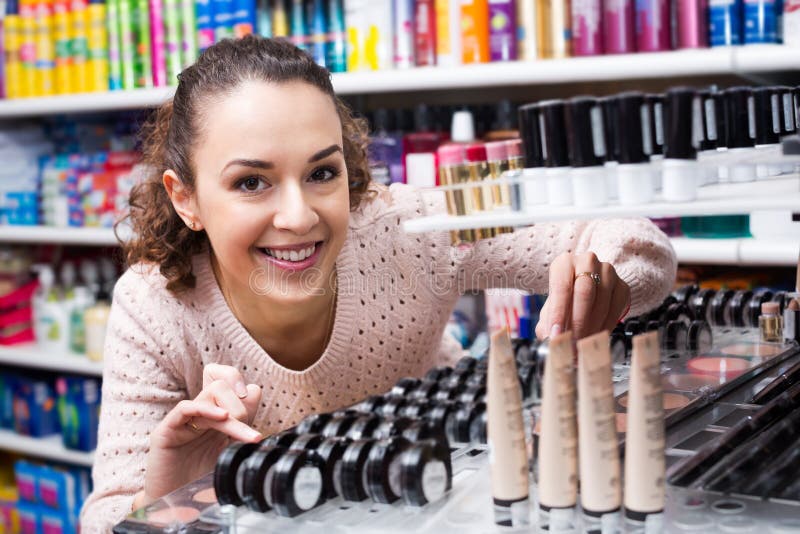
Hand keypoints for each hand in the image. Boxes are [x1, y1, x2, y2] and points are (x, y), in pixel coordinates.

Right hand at [138, 364, 261, 506]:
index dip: (242, 387)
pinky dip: (207, 409)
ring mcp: (182, 421)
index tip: (254, 403)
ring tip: (244, 435)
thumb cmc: (202, 479)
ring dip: (234, 412)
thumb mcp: (231, 448)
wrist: (177, 505)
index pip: (225, 379)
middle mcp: (198, 414)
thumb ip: (243, 422)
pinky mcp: (166, 431)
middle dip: (241, 406)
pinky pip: (186, 408)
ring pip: (210, 395)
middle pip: (221, 385)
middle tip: (249, 433)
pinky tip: (223, 418)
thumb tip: (254, 390)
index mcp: (213, 415)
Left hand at [535, 252, 629, 340]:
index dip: (558, 313)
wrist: (589, 286)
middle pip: (584, 293)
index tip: (556, 334)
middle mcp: (587, 262)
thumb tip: (548, 340)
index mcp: (564, 263)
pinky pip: (615, 309)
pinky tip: (596, 336)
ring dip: (591, 327)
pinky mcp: (622, 285)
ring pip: (601, 302)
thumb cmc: (566, 296)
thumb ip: (548, 322)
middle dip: (577, 323)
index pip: (561, 287)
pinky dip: (605, 326)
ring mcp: (608, 272)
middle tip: (572, 343)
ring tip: (582, 343)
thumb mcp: (552, 306)